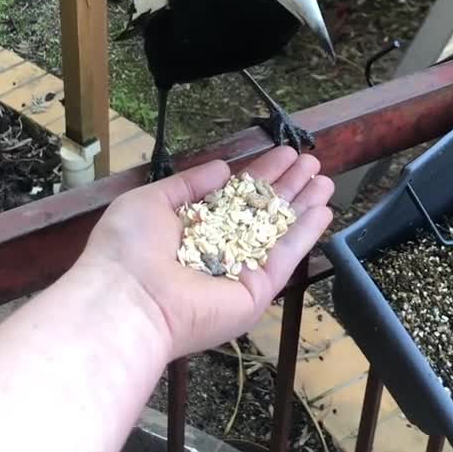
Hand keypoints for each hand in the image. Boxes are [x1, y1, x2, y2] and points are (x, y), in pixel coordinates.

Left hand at [79, 147, 333, 361]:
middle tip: (311, 162)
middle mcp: (218, 251)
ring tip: (325, 180)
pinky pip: (284, 258)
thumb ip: (189, 183)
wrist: (127, 298)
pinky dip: (304, 234)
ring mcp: (238, 272)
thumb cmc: (128, 248)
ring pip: (278, 233)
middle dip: (287, 187)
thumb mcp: (151, 200)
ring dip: (303, 206)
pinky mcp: (254, 292)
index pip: (234, 197)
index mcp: (192, 229)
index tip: (284, 153)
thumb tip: (223, 167)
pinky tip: (323, 210)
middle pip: (260, 213)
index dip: (260, 174)